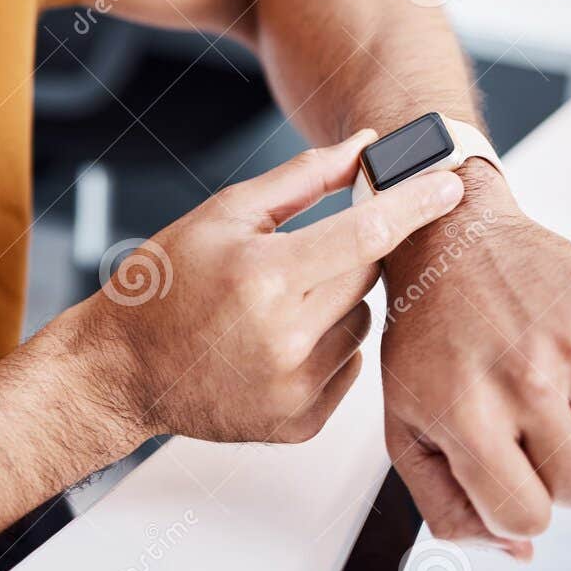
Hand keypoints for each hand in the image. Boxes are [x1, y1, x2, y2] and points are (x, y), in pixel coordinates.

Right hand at [73, 131, 465, 445]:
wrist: (120, 371)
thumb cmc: (164, 289)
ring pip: (361, 322)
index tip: (449, 185)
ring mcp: (295, 388)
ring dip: (338, 303)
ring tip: (280, 304)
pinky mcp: (301, 423)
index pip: (366, 234)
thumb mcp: (223, 214)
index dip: (414, 205)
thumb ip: (301, 179)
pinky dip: (327, 348)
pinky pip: (349, 367)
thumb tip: (362, 148)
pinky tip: (278, 342)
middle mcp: (284, 339)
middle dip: (353, 252)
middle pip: (367, 275)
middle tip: (310, 251)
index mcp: (263, 278)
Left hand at [379, 165, 570, 555]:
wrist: (451, 238)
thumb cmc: (426, 335)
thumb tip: (520, 552)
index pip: (528, 517)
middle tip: (519, 423)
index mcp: (465, 413)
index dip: (518, 506)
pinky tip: (563, 349)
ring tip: (536, 380)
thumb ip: (448, 506)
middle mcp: (523, 378)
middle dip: (551, 469)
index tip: (503, 472)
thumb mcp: (406, 424)